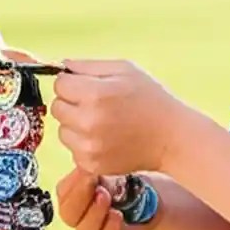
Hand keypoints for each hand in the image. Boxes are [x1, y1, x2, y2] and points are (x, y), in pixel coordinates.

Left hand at [52, 59, 182, 174]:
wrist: (171, 138)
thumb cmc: (150, 99)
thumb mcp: (124, 69)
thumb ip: (88, 66)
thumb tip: (61, 66)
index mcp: (94, 94)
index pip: (59, 84)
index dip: (71, 83)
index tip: (85, 86)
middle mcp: (87, 122)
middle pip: (57, 107)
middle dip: (71, 103)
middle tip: (95, 104)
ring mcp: (88, 146)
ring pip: (63, 130)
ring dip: (75, 125)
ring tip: (102, 122)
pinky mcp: (91, 164)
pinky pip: (73, 149)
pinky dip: (84, 144)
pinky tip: (105, 138)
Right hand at [56, 167, 158, 229]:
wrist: (151, 192)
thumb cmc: (125, 177)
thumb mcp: (105, 165)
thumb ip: (89, 165)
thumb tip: (81, 154)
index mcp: (73, 195)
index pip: (62, 195)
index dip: (73, 186)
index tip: (88, 172)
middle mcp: (80, 216)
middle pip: (69, 216)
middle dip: (81, 200)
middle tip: (97, 187)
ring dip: (96, 213)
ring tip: (108, 197)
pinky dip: (111, 228)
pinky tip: (117, 214)